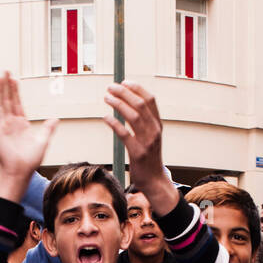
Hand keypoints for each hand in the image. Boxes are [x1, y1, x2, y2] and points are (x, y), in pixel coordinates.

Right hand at [0, 72, 57, 200]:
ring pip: (0, 103)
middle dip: (6, 85)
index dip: (15, 90)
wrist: (20, 172)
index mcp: (21, 124)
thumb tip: (55, 119)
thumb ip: (48, 128)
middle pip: (7, 99)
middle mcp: (11, 123)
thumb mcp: (42, 141)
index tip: (14, 79)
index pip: (17, 103)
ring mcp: (2, 126)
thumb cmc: (30, 161)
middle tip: (5, 71)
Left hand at [102, 81, 174, 213]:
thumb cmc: (149, 158)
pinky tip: (105, 117)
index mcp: (158, 125)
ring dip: (118, 104)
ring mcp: (147, 142)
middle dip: (124, 93)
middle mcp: (154, 131)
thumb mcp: (151, 137)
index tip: (124, 82)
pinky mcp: (137, 153)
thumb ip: (144, 122)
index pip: (150, 100)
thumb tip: (129, 104)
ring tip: (106, 97)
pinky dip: (114, 123)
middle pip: (140, 104)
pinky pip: (124, 134)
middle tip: (111, 87)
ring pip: (133, 116)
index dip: (137, 88)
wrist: (154, 180)